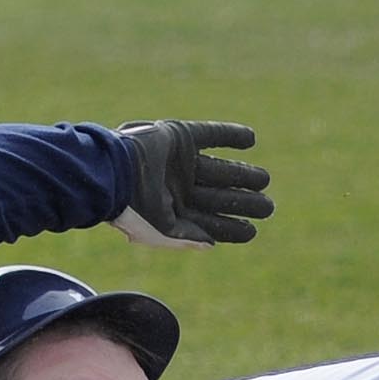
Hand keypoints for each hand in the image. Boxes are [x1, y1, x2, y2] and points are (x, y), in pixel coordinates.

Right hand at [111, 120, 274, 248]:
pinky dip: (231, 135)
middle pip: (220, 195)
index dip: (231, 227)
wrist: (110, 170)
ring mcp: (180, 162)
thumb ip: (185, 237)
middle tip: (268, 207)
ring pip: (220, 169)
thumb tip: (211, 245)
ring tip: (264, 179)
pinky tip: (251, 139)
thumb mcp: (159, 230)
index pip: (210, 221)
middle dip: (244, 202)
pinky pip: (210, 134)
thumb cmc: (132, 206)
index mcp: (174, 211)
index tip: (252, 230)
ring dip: (243, 174)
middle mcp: (179, 186)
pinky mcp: (179, 137)